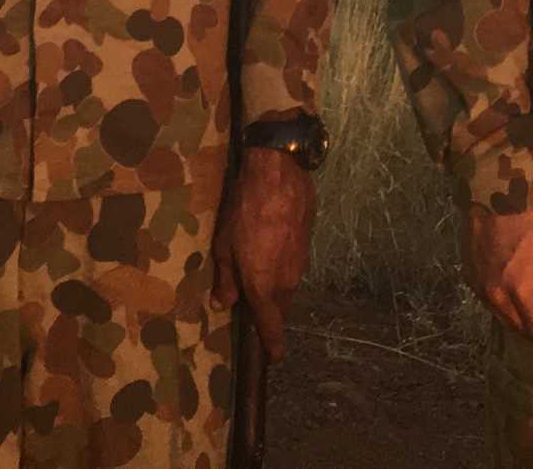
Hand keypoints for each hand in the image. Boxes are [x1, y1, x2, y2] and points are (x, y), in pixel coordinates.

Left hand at [212, 148, 315, 360]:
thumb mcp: (223, 245)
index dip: (272, 345)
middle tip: (253, 303)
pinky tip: (272, 246)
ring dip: (275, 285)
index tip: (274, 358)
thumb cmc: (244, 210)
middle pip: (280, 306)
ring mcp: (302, 262)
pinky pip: (294, 265)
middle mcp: (287, 281)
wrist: (278, 173)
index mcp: (264, 286)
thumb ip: (225, 279)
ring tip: (259, 269)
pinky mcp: (309, 244)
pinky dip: (283, 264)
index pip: (271, 326)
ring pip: (288, 285)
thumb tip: (224, 304)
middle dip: (269, 310)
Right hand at [470, 204, 532, 344]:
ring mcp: (482, 293)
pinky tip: (514, 273)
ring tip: (532, 279)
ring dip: (524, 311)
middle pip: (527, 334)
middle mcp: (498, 302)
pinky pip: (496, 307)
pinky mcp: (473, 284)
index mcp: (522, 295)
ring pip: (510, 323)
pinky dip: (508, 300)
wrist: (495, 194)